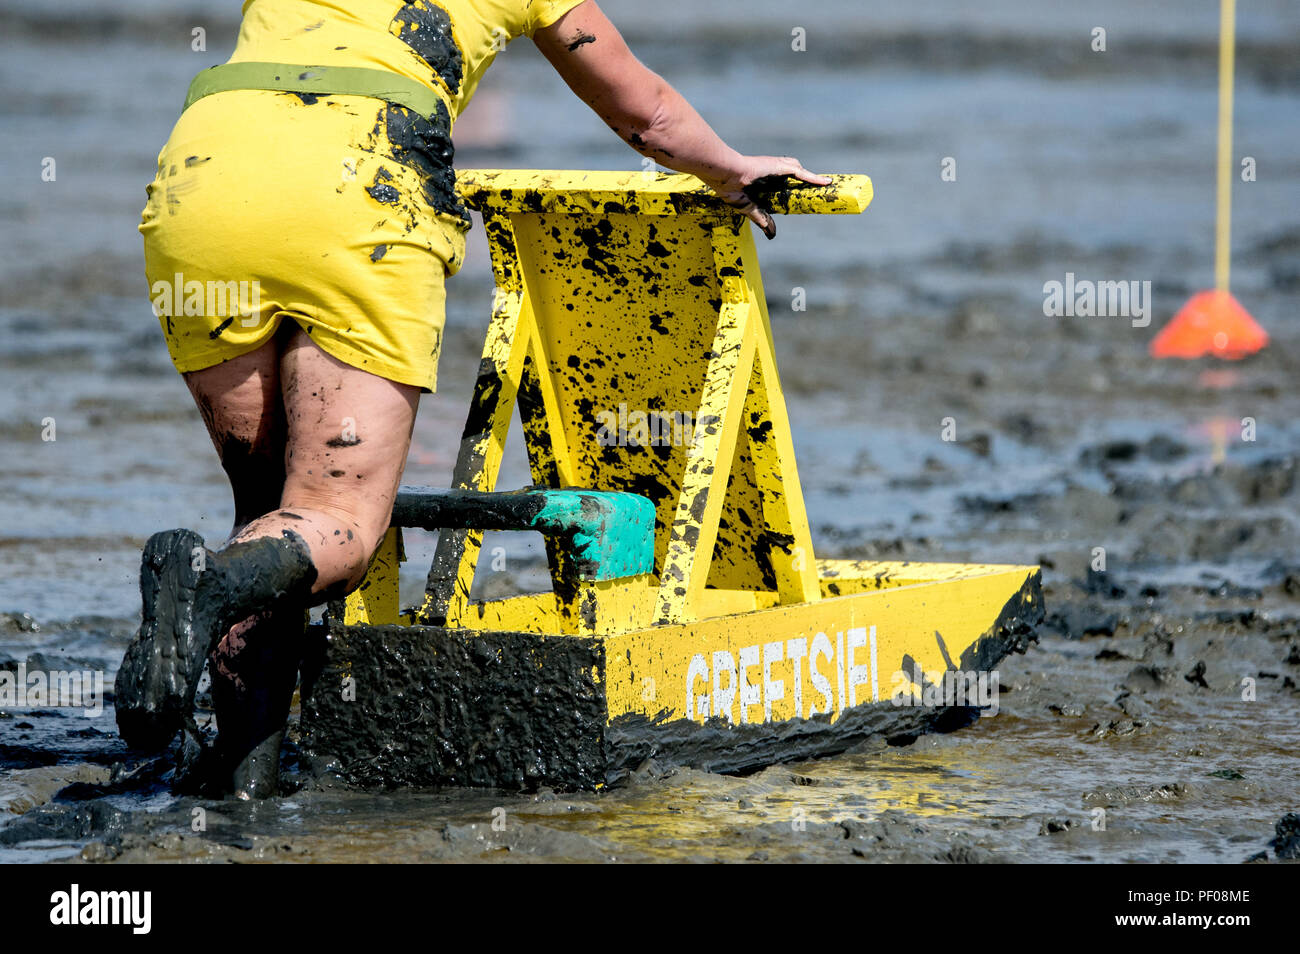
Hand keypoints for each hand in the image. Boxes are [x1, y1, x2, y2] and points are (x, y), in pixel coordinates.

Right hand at [706, 157, 832, 238]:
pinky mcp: (781, 166)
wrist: (726, 176)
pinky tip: (826, 183)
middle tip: (823, 190)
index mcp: (765, 182)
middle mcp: (774, 174)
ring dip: (814, 180)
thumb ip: (762, 219)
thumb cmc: (731, 189)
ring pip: (801, 174)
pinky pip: (802, 173)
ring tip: (828, 186)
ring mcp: (778, 169)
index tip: (804, 198)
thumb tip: (772, 234)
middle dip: (810, 183)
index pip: (784, 185)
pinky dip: (814, 178)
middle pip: (797, 177)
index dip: (795, 191)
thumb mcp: (749, 208)